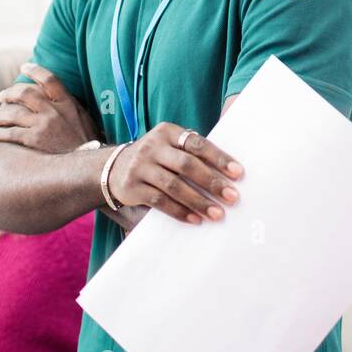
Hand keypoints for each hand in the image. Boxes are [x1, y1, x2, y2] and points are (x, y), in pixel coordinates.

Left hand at [0, 63, 98, 152]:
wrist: (86, 163)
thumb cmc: (87, 142)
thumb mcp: (83, 117)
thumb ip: (70, 104)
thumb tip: (57, 95)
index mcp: (67, 102)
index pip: (49, 79)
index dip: (35, 70)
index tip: (24, 67)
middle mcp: (54, 110)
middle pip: (25, 93)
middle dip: (10, 93)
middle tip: (1, 96)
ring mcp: (44, 124)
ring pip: (14, 113)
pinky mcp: (35, 139)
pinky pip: (11, 133)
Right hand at [107, 122, 243, 224]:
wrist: (113, 168)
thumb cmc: (155, 158)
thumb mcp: (169, 146)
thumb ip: (191, 153)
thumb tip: (228, 173)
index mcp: (167, 132)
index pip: (197, 143)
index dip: (219, 158)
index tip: (238, 173)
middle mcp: (152, 146)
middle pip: (187, 165)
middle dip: (212, 182)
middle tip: (232, 197)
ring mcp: (140, 166)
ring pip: (174, 186)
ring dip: (198, 201)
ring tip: (217, 213)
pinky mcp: (132, 187)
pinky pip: (159, 201)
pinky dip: (179, 211)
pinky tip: (195, 219)